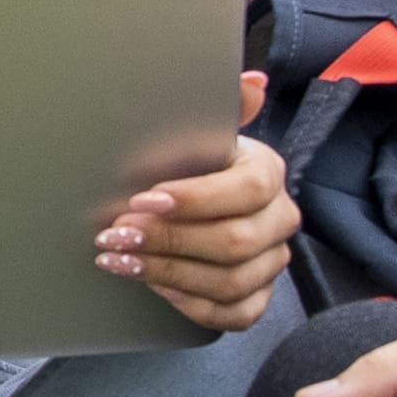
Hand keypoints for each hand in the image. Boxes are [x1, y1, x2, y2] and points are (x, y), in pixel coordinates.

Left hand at [97, 75, 292, 331]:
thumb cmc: (194, 163)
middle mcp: (280, 220)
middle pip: (234, 242)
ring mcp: (272, 262)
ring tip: (120, 260)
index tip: (144, 200)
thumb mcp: (201, 131)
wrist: (199, 202)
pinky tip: (157, 287)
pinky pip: (236, 315)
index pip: (245, 191)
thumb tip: (252, 82)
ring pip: (230, 282)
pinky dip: (194, 305)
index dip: (195, 200)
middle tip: (116, 234)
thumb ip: (224, 106)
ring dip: (168, 273)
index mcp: (268, 173)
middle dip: (168, 240)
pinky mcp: (259, 296)